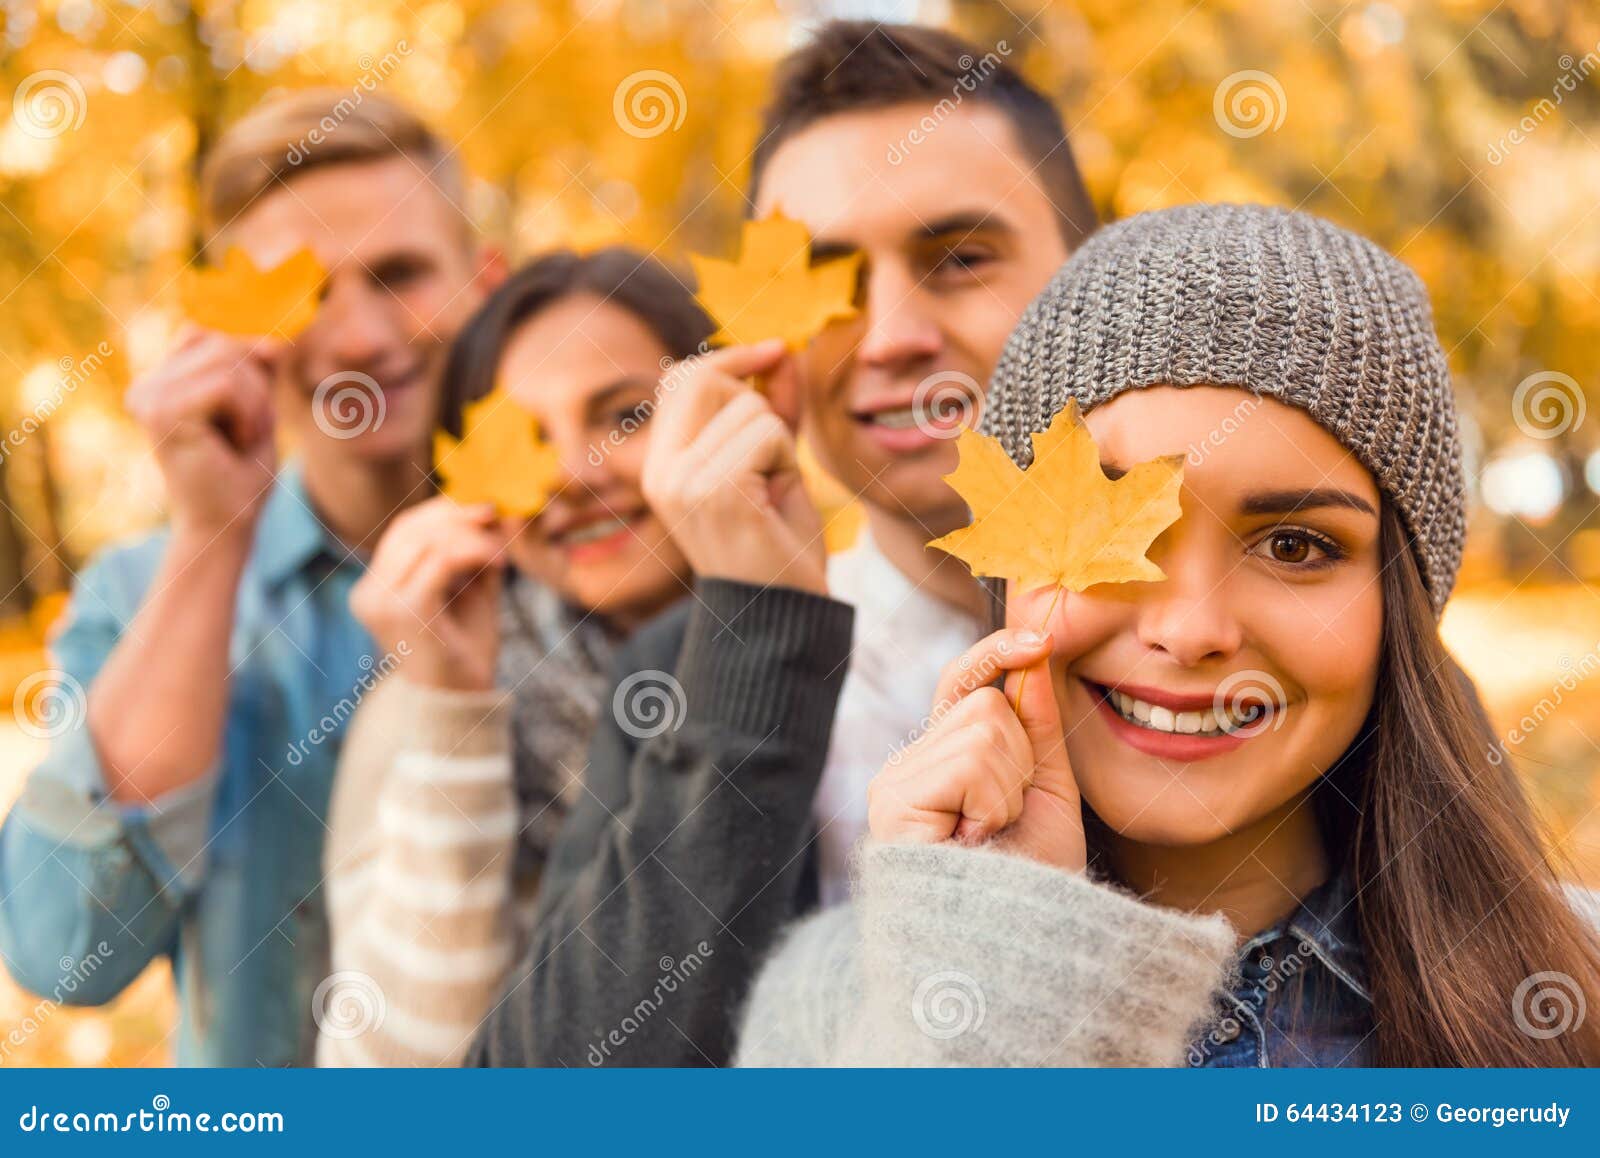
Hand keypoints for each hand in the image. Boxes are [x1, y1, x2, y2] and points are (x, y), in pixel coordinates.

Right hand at [125, 326, 283, 542]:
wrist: (227, 524)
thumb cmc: (240, 472)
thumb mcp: (256, 407)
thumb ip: (256, 370)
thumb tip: (275, 343)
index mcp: (159, 382)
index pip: (211, 337)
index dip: (247, 365)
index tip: (247, 413)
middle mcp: (146, 386)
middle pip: (223, 345)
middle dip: (255, 389)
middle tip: (243, 434)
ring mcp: (148, 397)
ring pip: (229, 363)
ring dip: (255, 405)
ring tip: (238, 440)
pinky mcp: (162, 413)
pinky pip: (228, 385)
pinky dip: (249, 415)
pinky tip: (234, 444)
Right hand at [350, 497, 510, 691]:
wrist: (462, 703)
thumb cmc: (465, 649)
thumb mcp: (469, 589)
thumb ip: (473, 550)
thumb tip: (492, 507)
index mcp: (375, 587)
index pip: (404, 529)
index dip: (443, 509)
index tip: (484, 506)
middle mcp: (368, 593)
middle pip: (410, 527)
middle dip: (458, 514)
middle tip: (496, 516)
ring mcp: (381, 602)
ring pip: (426, 540)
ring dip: (472, 536)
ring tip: (501, 551)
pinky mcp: (404, 610)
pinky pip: (441, 561)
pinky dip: (474, 552)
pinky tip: (498, 563)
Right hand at [641, 340, 826, 595]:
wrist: (782, 614)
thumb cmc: (778, 544)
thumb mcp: (773, 465)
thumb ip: (771, 409)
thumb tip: (781, 352)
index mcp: (660, 467)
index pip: (681, 380)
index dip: (730, 359)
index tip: (776, 352)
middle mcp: (660, 472)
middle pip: (705, 380)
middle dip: (757, 406)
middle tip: (771, 464)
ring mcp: (682, 481)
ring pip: (748, 409)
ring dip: (779, 446)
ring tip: (772, 494)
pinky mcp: (713, 489)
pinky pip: (767, 434)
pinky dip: (787, 462)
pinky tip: (776, 502)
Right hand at [867, 628, 1086, 872]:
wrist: (1014, 952)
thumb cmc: (1031, 885)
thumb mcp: (1046, 793)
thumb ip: (1036, 729)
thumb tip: (1034, 659)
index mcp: (943, 761)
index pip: (963, 683)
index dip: (996, 653)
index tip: (1039, 637)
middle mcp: (909, 765)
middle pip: (985, 704)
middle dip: (1019, 762)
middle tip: (1003, 822)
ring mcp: (896, 781)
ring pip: (983, 727)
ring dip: (1008, 788)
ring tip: (990, 838)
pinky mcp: (894, 799)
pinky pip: (970, 760)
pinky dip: (992, 802)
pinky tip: (973, 843)